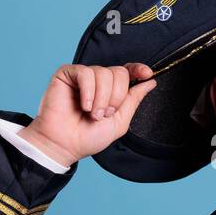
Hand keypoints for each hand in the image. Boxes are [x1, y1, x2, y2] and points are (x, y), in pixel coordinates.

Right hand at [20, 63, 156, 167]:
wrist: (64, 145)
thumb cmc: (87, 137)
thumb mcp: (120, 121)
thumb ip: (134, 100)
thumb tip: (151, 82)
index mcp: (111, 90)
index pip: (127, 71)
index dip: (138, 69)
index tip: (146, 74)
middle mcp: (98, 81)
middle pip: (119, 72)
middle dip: (116, 96)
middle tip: (104, 114)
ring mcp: (82, 77)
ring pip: (103, 72)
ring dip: (101, 98)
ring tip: (92, 114)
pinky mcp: (67, 74)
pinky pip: (86, 73)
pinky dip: (88, 91)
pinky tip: (84, 105)